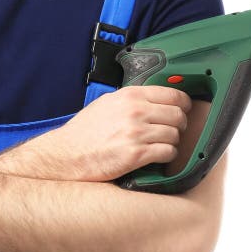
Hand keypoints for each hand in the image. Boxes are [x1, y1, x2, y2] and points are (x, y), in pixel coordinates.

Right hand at [50, 85, 190, 181]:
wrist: (67, 155)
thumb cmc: (85, 131)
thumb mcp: (107, 103)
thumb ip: (132, 99)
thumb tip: (155, 99)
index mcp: (130, 95)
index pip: (173, 95)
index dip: (183, 104)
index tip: (183, 110)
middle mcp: (135, 111)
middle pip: (178, 115)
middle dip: (179, 125)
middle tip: (172, 130)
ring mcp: (136, 133)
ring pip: (175, 135)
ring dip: (172, 142)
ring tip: (161, 145)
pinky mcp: (136, 155)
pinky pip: (168, 152)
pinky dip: (167, 156)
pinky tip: (157, 156)